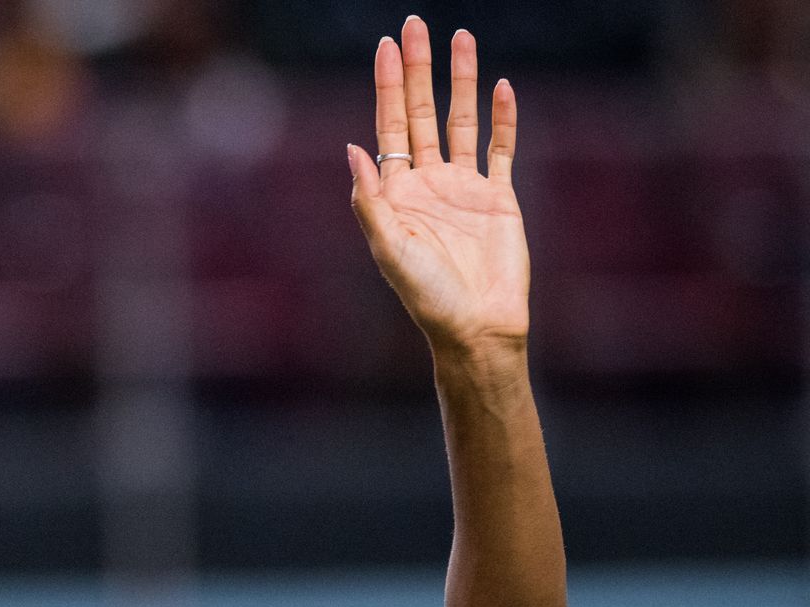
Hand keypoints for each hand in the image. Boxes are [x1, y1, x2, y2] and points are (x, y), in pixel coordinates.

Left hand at [348, 16, 529, 357]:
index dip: (388, 85)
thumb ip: (370, 202)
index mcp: (397, 193)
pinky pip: (502, 149)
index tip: (387, 46)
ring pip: (461, 121)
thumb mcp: (390, 250)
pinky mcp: (499, 197)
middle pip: (421, 112)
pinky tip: (501, 86)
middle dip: (418, 70)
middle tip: (416, 25)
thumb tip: (352, 148)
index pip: (389, 126)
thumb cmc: (427, 297)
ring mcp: (464, 187)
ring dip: (461, 81)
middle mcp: (428, 183)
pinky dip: (504, 118)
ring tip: (461, 38)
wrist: (478, 326)